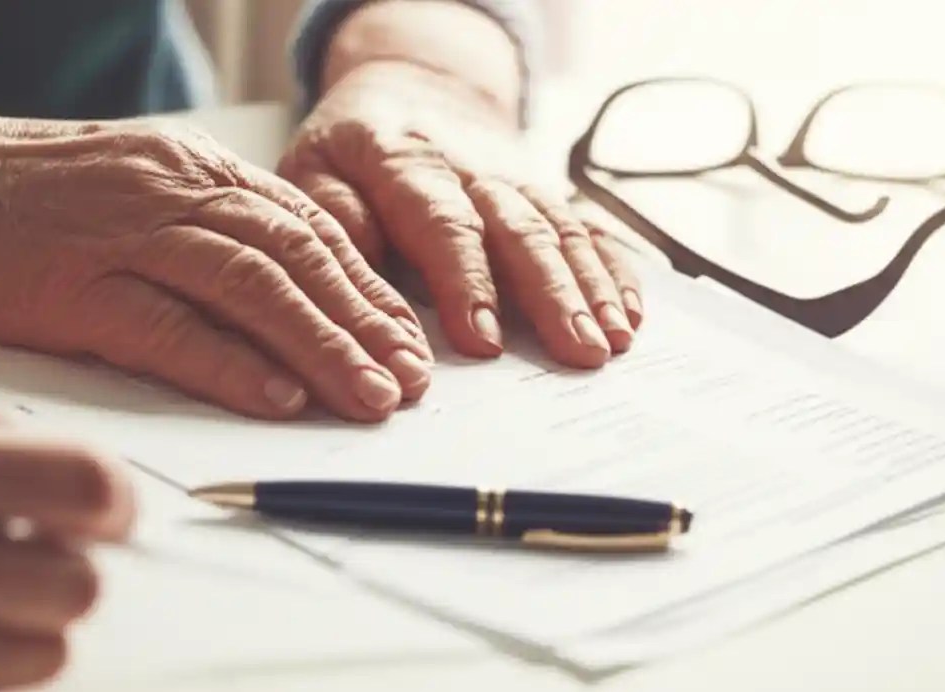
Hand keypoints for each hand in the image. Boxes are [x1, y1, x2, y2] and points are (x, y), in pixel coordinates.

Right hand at [0, 114, 432, 422]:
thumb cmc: (15, 195)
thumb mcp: (130, 189)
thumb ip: (205, 229)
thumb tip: (283, 291)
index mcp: (191, 170)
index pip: (307, 230)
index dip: (367, 288)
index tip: (409, 340)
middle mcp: (171, 192)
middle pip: (295, 259)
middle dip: (365, 323)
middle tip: (412, 379)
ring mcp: (121, 235)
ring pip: (250, 289)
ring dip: (320, 346)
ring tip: (370, 396)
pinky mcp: (69, 285)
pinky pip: (165, 327)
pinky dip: (229, 363)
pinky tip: (276, 396)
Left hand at [279, 62, 642, 367]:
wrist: (409, 87)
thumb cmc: (353, 151)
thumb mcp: (314, 172)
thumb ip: (335, 223)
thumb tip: (361, 286)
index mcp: (404, 161)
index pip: (442, 222)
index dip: (466, 281)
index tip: (483, 341)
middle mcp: (471, 168)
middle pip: (519, 230)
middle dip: (551, 294)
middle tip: (576, 351)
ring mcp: (517, 179)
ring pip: (562, 230)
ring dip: (591, 287)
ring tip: (612, 342)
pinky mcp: (545, 194)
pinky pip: (588, 228)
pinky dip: (615, 270)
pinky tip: (631, 314)